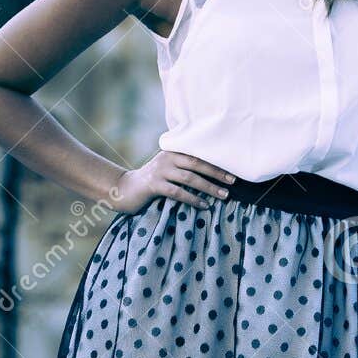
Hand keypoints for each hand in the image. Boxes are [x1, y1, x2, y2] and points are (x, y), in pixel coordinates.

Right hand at [111, 150, 235, 214]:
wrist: (124, 189)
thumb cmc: (152, 182)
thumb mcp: (168, 169)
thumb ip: (184, 167)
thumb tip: (212, 174)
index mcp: (173, 152)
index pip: (199, 154)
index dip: (217, 162)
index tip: (234, 170)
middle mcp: (168, 158)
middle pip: (197, 164)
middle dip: (217, 173)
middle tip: (233, 181)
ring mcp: (160, 171)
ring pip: (190, 178)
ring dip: (209, 187)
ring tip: (224, 195)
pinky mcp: (154, 185)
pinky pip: (178, 192)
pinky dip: (193, 199)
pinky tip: (204, 206)